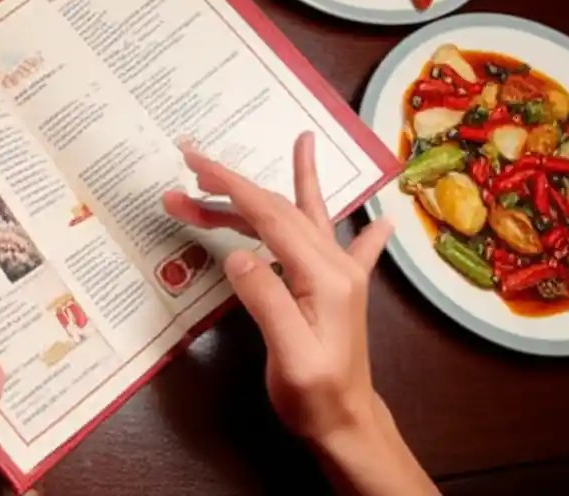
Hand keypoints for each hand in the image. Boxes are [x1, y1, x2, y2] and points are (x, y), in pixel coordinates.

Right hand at [163, 133, 436, 495]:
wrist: (348, 425)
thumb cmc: (315, 394)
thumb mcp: (289, 353)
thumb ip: (266, 299)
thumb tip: (238, 255)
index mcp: (323, 274)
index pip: (270, 215)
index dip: (230, 185)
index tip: (193, 164)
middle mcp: (335, 265)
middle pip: (279, 209)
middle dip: (232, 187)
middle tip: (190, 167)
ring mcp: (340, 275)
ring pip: (306, 216)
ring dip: (285, 187)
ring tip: (300, 143)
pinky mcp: (338, 290)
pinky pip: (347, 245)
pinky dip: (358, 225)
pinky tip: (378, 215)